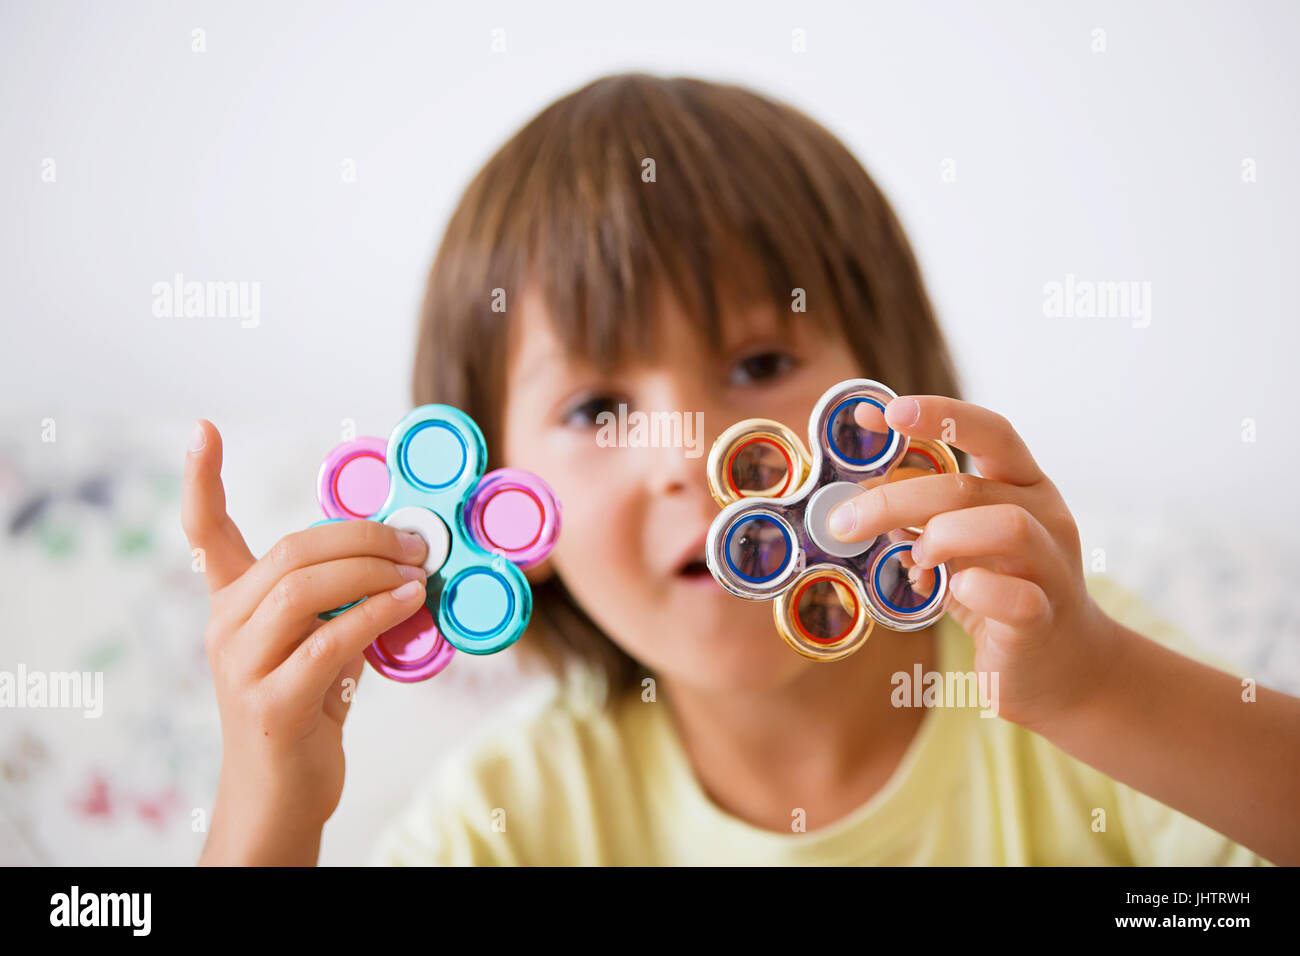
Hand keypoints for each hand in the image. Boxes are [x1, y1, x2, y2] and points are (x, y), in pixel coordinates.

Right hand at [182, 420, 429, 863]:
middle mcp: (225, 628)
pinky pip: (329, 641)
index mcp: (231, 604)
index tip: (203, 429)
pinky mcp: (273, 703)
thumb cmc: (307, 707)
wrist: (280, 793)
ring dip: (373, 571)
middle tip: (415, 540)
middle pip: (290, 552)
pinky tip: (408, 603)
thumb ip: (339, 597)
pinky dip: (376, 614)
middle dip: (360, 536)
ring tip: (419, 568)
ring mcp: (242, 667)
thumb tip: (402, 554)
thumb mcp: (317, 639)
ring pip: (304, 590)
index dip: (201, 479)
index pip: (204, 532)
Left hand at [827, 396, 1119, 728]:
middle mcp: (1047, 517)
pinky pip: (1016, 596)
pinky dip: (975, 590)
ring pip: (1007, 526)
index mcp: (1025, 486)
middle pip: (970, 485)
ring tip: (915, 560)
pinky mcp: (1044, 618)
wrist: (1061, 667)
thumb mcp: (959, 542)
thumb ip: (920, 509)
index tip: (888, 412)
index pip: (992, 432)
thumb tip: (857, 484)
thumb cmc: (1001, 593)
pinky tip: (952, 592)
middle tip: (845, 520)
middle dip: (896, 498)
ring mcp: (1052, 567)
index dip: (941, 416)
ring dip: (941, 537)